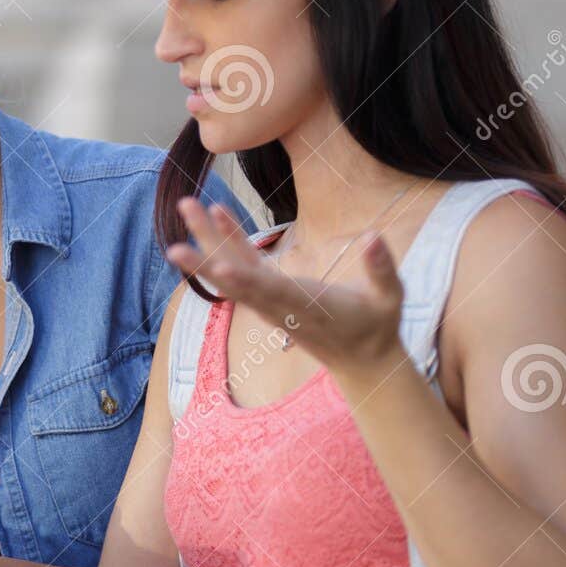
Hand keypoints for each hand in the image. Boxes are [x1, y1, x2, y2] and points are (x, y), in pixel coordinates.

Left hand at [164, 197, 407, 372]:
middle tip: (175, 237)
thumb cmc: (378, 325)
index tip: (218, 267)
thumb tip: (373, 236)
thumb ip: (382, 269)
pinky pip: (243, 265)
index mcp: (307, 306)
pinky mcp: (271, 294)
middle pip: (236, 282)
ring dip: (205, 241)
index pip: (271, 293)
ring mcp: (270, 302)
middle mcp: (279, 305)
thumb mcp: (391, 298)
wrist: (361, 359)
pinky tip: (215, 213)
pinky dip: (228, 240)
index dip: (244, 280)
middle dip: (206, 259)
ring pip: (231, 271)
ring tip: (185, 207)